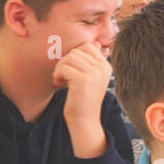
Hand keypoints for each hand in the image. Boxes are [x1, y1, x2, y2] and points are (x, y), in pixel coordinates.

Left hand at [54, 41, 111, 157]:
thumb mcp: (89, 78)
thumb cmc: (82, 100)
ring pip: (69, 58)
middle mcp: (103, 68)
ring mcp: (94, 74)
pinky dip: (57, 75)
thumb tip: (94, 42)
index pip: (87, 46)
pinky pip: (64, 68)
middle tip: (63, 75)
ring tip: (61, 79)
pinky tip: (59, 84)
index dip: (74, 55)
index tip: (71, 69)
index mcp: (106, 66)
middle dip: (65, 62)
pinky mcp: (84, 81)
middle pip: (76, 51)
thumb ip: (89, 61)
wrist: (84, 121)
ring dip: (60, 68)